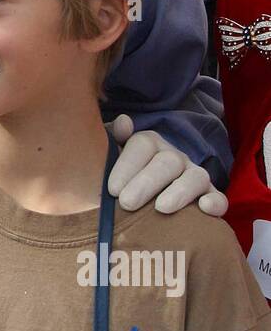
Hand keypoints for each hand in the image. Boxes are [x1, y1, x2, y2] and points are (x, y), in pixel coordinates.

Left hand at [107, 114, 227, 216]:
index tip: (112, 190)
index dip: (127, 165)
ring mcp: (194, 176)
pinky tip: (204, 208)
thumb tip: (123, 122)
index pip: (142, 144)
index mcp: (149, 144)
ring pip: (196, 177)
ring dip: (180, 191)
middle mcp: (174, 157)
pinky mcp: (209, 198)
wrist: (140, 202)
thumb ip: (114, 139)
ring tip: (161, 208)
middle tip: (127, 203)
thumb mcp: (111, 157)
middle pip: (167, 162)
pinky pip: (219, 198)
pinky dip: (215, 202)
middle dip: (147, 182)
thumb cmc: (120, 180)